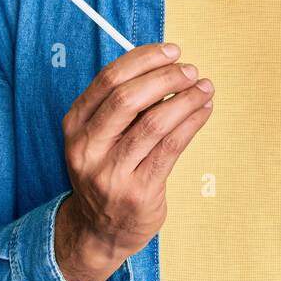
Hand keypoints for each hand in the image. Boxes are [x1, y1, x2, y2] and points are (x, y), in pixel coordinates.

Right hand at [55, 42, 213, 280]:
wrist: (99, 230)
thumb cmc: (108, 170)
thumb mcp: (99, 136)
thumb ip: (123, 103)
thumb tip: (167, 63)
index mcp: (75, 125)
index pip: (108, 79)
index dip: (144, 59)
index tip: (172, 50)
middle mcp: (87, 148)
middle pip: (128, 98)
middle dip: (165, 78)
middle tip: (191, 70)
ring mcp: (111, 172)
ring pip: (154, 122)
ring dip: (186, 99)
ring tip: (205, 88)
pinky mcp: (138, 191)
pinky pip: (171, 147)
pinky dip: (191, 122)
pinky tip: (204, 110)